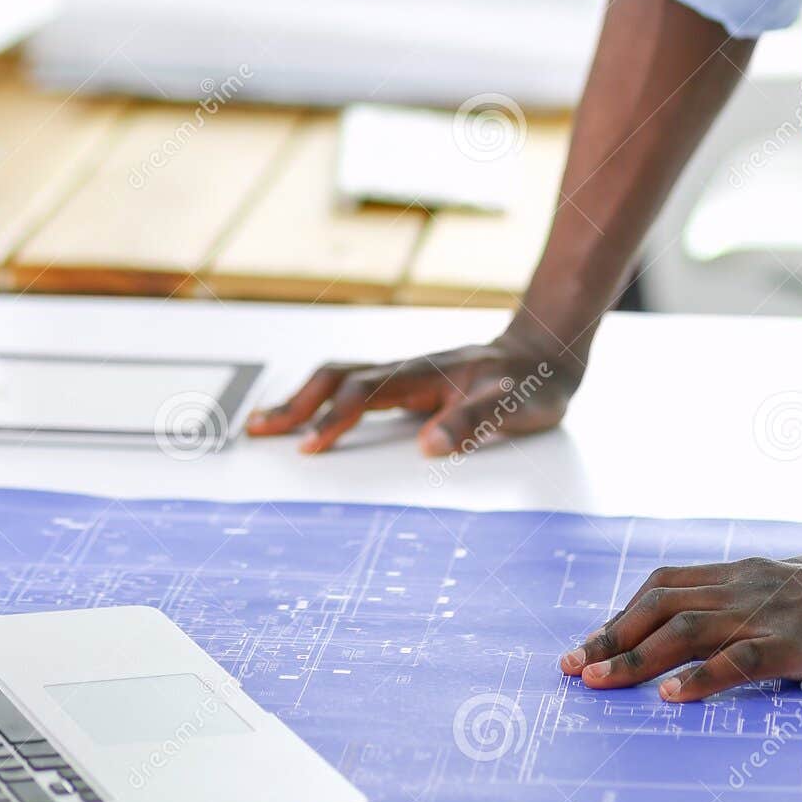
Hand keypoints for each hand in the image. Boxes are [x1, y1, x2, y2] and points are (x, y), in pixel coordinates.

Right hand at [245, 334, 578, 455]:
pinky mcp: (404, 382)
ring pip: (336, 377)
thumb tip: (427, 447)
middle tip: (256, 430)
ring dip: (297, 398)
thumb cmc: (531, 384)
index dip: (333, 420)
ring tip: (263, 422)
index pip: (364, 394)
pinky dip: (317, 397)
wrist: (545, 354)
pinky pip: (350, 385)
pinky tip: (305, 414)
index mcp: (424, 373)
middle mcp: (406, 368)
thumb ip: (473, 423)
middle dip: (293, 403)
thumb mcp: (516, 407)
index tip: (308, 447)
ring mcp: (402, 372)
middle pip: (334, 377)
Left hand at [559, 553, 801, 700]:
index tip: (588, 646)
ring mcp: (771, 613)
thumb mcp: (794, 588)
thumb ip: (756, 599)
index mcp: (744, 575)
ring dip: (635, 656)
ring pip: (686, 629)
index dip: (621, 616)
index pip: (664, 588)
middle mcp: (747, 587)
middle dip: (610, 636)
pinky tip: (670, 697)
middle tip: (572, 668)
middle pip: (659, 605)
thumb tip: (720, 625)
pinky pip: (739, 659)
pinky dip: (700, 677)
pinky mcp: (798, 645)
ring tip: (599, 681)